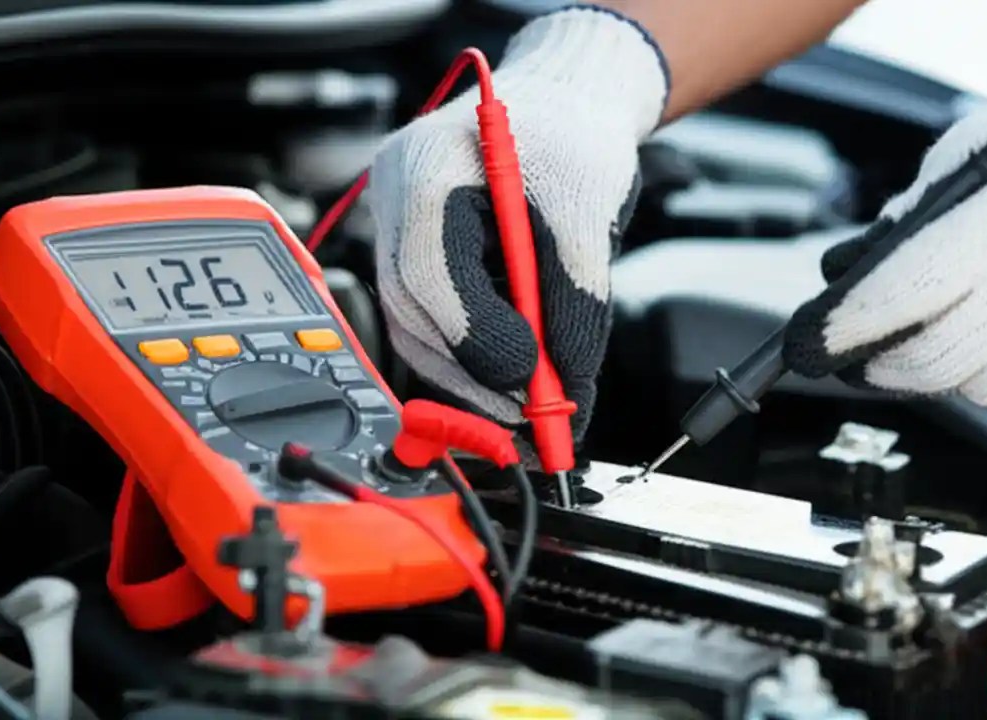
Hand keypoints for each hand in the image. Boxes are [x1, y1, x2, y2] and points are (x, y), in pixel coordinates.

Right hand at [367, 8, 667, 441]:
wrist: (565, 104)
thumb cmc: (574, 134)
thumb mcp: (589, 209)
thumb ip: (577, 297)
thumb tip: (568, 384)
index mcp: (425, 167)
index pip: (426, 273)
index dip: (475, 338)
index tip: (529, 381)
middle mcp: (396, 200)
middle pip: (413, 312)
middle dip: (473, 375)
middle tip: (531, 419)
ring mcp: (400, 228)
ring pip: (417, 328)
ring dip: (472, 379)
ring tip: (530, 411)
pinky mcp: (419, 255)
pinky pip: (432, 321)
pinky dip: (472, 358)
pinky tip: (514, 379)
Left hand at [784, 69, 986, 417]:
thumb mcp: (982, 146)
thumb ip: (918, 210)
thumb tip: (861, 266)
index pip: (891, 301)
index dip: (837, 332)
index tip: (806, 347)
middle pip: (921, 363)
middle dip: (881, 359)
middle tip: (871, 346)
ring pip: (970, 386)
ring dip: (950, 363)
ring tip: (975, 311)